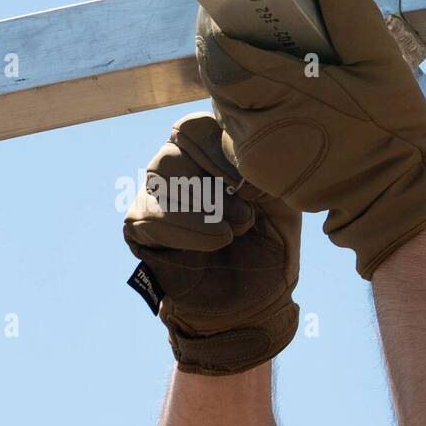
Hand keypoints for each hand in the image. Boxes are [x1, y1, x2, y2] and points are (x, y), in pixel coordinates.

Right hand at [123, 113, 301, 375]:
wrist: (258, 304)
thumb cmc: (272, 248)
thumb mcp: (282, 201)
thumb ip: (263, 164)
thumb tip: (236, 133)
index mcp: (213, 153)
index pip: (201, 122)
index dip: (224, 142)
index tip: (253, 181)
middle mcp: (182, 165)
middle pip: (179, 139)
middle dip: (220, 175)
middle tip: (249, 213)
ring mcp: (158, 194)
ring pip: (162, 173)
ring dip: (207, 203)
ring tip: (237, 231)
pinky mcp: (142, 226)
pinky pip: (149, 214)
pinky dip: (188, 228)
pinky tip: (219, 240)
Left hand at [194, 0, 425, 279]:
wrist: (396, 200)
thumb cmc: (394, 135)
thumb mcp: (384, 65)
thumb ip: (351, 12)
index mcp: (282, 96)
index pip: (219, 48)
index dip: (220, 23)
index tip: (240, 6)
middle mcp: (255, 129)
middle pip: (217, 73)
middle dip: (234, 48)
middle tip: (266, 35)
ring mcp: (253, 154)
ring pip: (224, 100)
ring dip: (243, 80)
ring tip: (283, 70)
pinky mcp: (258, 171)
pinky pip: (239, 127)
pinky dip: (254, 109)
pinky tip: (290, 104)